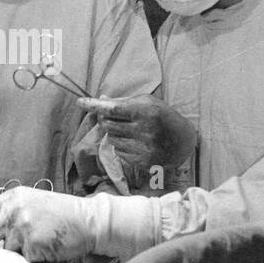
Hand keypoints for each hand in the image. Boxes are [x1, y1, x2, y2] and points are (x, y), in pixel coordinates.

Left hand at [0, 187, 93, 262]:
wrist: (89, 221)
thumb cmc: (60, 214)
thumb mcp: (31, 204)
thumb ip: (7, 214)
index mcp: (11, 198)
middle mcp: (13, 211)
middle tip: (11, 249)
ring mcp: (22, 227)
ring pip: (6, 252)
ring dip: (20, 253)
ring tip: (40, 241)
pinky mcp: (33, 244)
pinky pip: (24, 260)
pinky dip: (34, 259)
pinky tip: (48, 248)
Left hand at [77, 94, 196, 170]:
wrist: (183, 141)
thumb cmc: (163, 116)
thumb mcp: (147, 103)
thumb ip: (123, 102)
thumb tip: (101, 100)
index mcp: (146, 112)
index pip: (113, 109)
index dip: (95, 105)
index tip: (80, 102)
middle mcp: (145, 130)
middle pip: (108, 125)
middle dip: (104, 120)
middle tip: (110, 117)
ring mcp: (144, 148)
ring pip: (112, 140)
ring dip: (114, 134)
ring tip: (129, 130)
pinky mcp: (142, 162)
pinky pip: (119, 152)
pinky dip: (121, 146)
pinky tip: (135, 142)